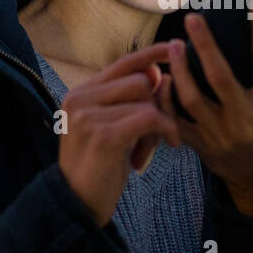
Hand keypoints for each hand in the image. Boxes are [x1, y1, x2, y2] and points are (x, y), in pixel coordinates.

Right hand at [57, 44, 178, 227]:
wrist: (77, 207)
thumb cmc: (98, 169)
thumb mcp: (112, 129)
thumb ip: (128, 102)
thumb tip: (158, 73)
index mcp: (80, 94)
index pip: (122, 64)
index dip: (152, 54)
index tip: (176, 46)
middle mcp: (79, 99)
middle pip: (139, 81)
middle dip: (157, 105)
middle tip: (157, 136)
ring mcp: (88, 116)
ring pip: (145, 99)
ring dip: (160, 123)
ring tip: (150, 148)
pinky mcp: (103, 135)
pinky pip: (149, 117)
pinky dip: (165, 129)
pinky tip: (167, 146)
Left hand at [161, 0, 252, 219]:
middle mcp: (247, 121)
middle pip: (220, 78)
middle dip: (205, 45)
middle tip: (192, 17)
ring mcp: (220, 136)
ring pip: (191, 99)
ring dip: (179, 70)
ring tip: (174, 45)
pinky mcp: (199, 146)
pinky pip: (174, 120)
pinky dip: (166, 98)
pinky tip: (164, 78)